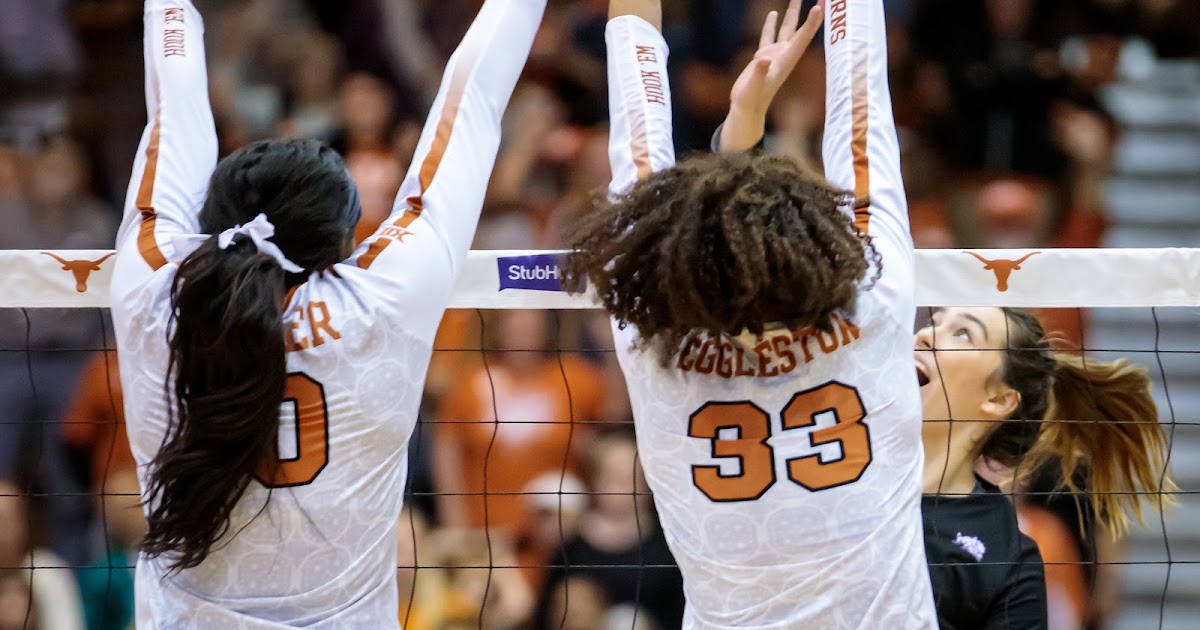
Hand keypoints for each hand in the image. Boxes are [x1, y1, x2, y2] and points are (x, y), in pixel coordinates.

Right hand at [720, 0, 823, 151]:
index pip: (801, 39)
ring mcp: (774, 56)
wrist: (746, 110)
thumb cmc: (750, 101)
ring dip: (792, 14)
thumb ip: (758, 74)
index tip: (819, 7)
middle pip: (800, 31)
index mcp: (784, 62)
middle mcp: (783, 56)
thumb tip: (763, 60)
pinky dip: (772, 24)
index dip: (811, 23)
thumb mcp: (753, 88)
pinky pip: (769, 36)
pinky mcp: (763, 57)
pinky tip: (773, 13)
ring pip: (786, 29)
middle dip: (810, 15)